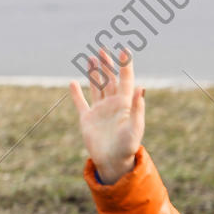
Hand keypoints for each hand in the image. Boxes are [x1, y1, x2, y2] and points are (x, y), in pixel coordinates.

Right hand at [69, 46, 145, 183]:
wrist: (113, 163)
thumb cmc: (128, 146)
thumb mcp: (135, 127)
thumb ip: (137, 107)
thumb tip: (141, 87)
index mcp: (124, 104)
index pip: (125, 79)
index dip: (124, 65)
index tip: (124, 50)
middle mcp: (112, 105)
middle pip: (109, 80)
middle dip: (106, 65)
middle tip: (102, 50)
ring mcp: (99, 111)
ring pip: (96, 87)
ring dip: (93, 74)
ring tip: (90, 59)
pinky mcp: (87, 120)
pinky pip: (81, 103)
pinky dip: (76, 94)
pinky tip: (72, 83)